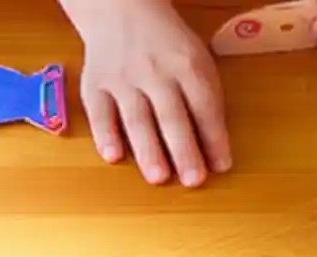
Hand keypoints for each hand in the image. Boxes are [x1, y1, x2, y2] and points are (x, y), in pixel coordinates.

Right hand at [61, 0, 230, 186]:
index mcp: (186, 64)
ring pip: (137, 118)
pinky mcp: (95, 84)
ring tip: (158, 177)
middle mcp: (154, 71)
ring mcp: (122, 78)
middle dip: (184, 150)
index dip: (214, 137)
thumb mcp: (196, 58)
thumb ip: (205, 97)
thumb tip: (214, 146)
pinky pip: (99, 112)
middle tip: (193, 180)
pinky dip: (105, 135)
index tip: (221, 166)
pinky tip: (113, 156)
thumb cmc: (165, 45)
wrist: (120, 9)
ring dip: (148, 150)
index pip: (204, 105)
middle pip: (172, 116)